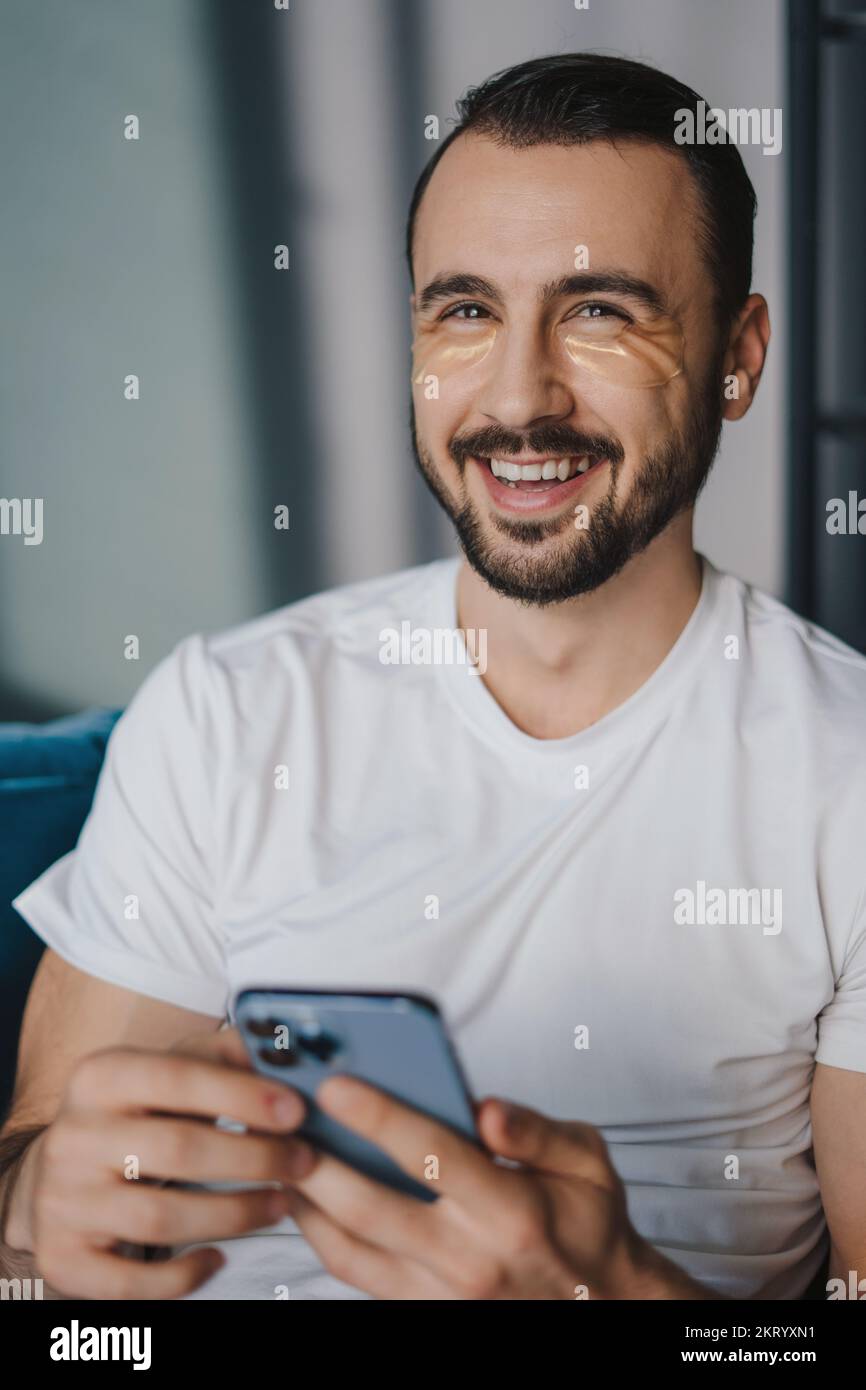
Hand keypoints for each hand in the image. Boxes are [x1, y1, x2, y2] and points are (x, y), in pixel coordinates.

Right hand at [22, 1028, 313, 1298]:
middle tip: (304, 1161)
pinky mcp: (63, 1259)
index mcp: (100, 1077)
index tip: (296, 1110)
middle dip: (254, 1158)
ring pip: (162, 1217)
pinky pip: (132, 1282)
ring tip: (280, 1204)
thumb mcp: (164, 1072)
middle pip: (178, 1149)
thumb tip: (284, 1050)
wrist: (54, 1179)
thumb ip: (222, 1057)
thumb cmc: (130, 1118)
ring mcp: (63, 1202)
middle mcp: (74, 1136)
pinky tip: (217, 1258)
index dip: (242, 1094)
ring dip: (235, 1214)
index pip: (177, 1077)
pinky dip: (184, 1276)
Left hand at [283, 1078, 661, 1299]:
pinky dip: (321, 1235)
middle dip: (320, 1160)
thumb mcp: (587, 1162)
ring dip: (307, 1199)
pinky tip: (305, 1197)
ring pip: (351, 1249)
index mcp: (511, 1212)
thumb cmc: (587, 1222)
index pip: (432, 1155)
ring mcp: (440, 1293)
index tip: (335, 1083)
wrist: (598, 1304)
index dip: (379, 1116)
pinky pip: (356, 1274)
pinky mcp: (421, 1310)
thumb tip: (487, 1108)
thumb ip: (538, 1131)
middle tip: (283, 1118)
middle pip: (373, 1208)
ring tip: (281, 1152)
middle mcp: (469, 1259)